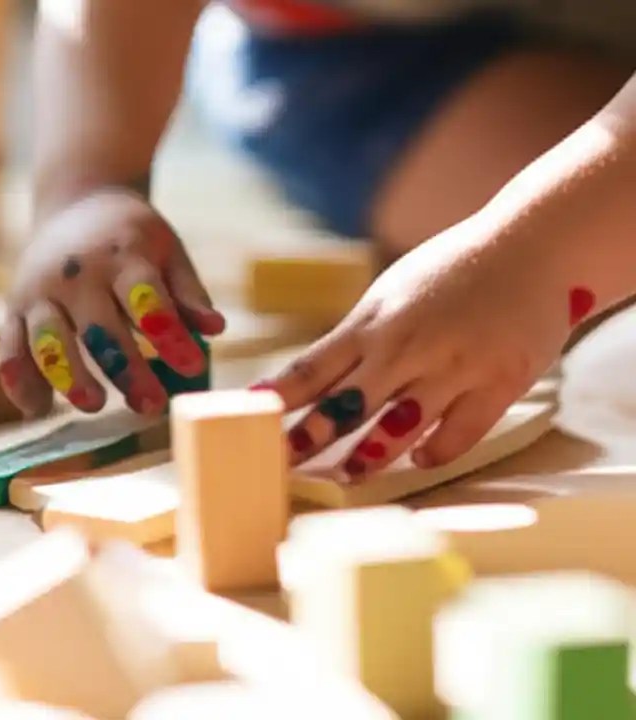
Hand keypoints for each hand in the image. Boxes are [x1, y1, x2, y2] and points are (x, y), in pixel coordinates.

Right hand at [0, 189, 225, 417]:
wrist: (74, 199)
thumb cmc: (130, 235)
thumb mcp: (166, 249)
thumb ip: (187, 291)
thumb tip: (215, 329)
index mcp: (120, 256)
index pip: (146, 301)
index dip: (170, 336)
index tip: (193, 368)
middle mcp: (74, 273)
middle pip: (98, 329)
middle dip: (125, 370)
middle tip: (152, 405)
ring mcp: (38, 291)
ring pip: (47, 340)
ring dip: (68, 376)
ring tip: (94, 405)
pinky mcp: (13, 306)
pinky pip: (10, 347)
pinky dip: (18, 380)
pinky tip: (37, 409)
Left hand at [258, 216, 580, 476]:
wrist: (531, 245)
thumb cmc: (451, 272)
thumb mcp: (390, 296)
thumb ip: (356, 341)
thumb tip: (310, 385)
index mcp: (371, 323)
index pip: (311, 368)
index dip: (277, 398)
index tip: (245, 418)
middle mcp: (405, 347)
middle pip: (347, 403)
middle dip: (311, 437)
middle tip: (280, 464)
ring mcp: (452, 366)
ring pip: (400, 425)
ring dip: (370, 455)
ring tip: (347, 475)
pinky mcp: (497, 383)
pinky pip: (459, 434)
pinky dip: (434, 451)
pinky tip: (419, 459)